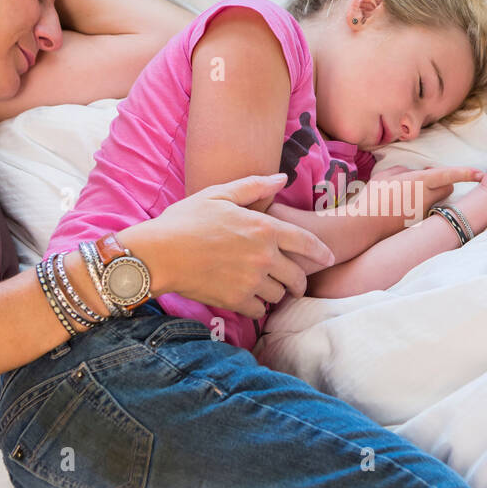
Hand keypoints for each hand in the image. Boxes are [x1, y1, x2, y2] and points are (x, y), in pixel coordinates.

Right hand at [120, 174, 335, 318]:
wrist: (157, 254)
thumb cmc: (185, 220)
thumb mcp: (219, 194)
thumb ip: (255, 186)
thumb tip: (282, 178)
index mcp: (264, 228)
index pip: (306, 243)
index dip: (321, 253)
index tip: (329, 259)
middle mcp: (263, 256)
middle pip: (297, 276)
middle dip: (299, 281)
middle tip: (295, 284)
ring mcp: (251, 281)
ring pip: (278, 294)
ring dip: (275, 292)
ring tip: (266, 289)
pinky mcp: (235, 301)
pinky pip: (258, 310)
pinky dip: (256, 306)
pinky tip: (247, 298)